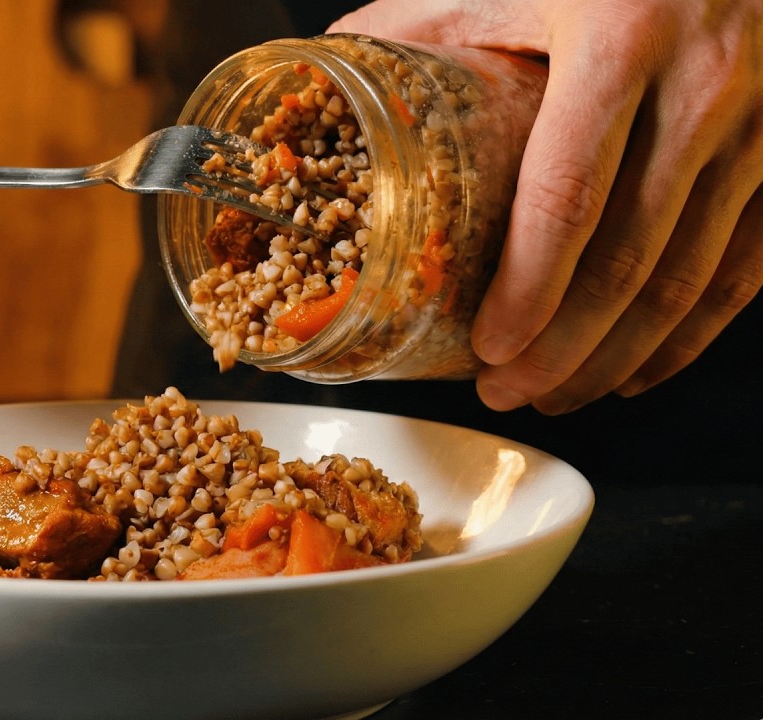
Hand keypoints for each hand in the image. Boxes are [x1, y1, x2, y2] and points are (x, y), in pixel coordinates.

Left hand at [329, 0, 762, 413]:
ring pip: (693, 279)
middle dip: (562, 348)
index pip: (569, 195)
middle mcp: (705, 87)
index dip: (529, 289)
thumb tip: (332, 59)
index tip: (488, 349)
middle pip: (631, 260)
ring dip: (620, 356)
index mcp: (619, 40)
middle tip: (506, 390)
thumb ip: (432, 15)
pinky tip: (643, 363)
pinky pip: (748, 267)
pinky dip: (693, 333)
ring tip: (557, 392)